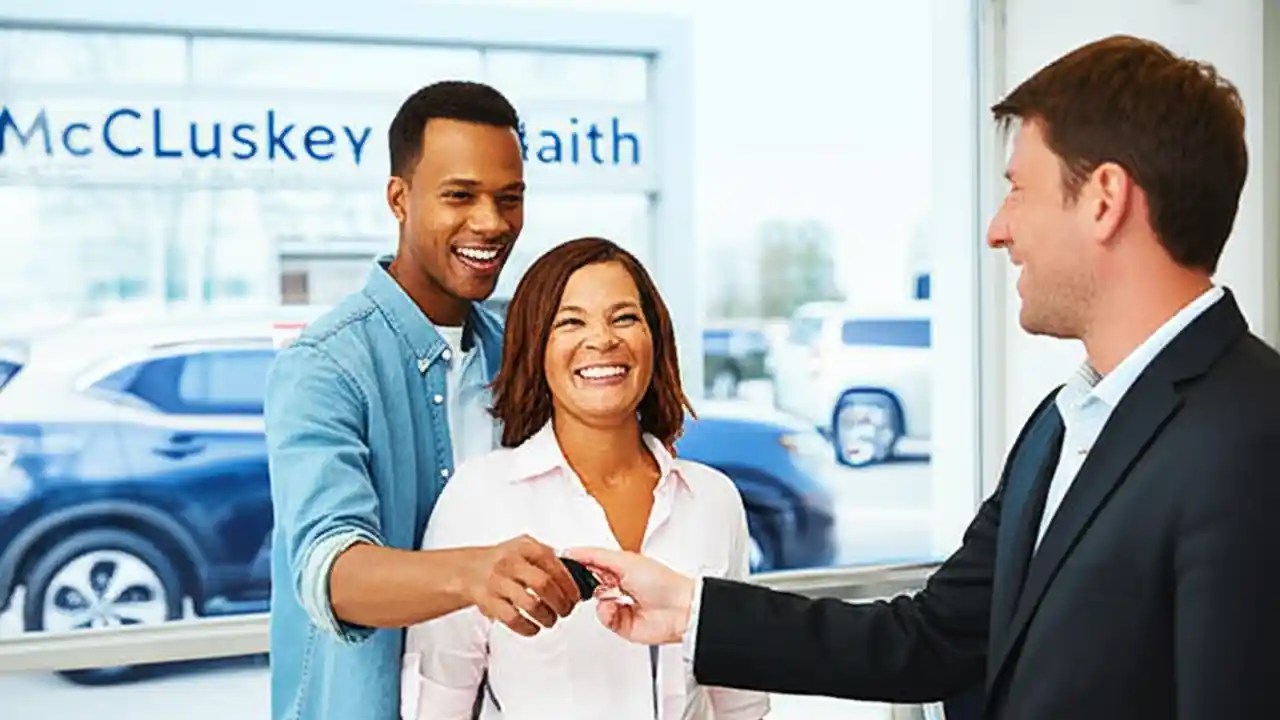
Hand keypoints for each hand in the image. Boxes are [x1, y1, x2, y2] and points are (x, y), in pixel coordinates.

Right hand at [465, 535, 579, 635]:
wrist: (468, 570)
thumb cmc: (503, 561)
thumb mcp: (525, 549)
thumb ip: (550, 558)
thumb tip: (578, 575)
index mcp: (524, 547)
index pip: (553, 563)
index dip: (568, 583)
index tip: (575, 596)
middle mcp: (510, 562)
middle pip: (544, 584)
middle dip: (561, 602)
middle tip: (566, 610)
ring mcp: (498, 582)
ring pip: (530, 604)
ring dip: (546, 617)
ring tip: (551, 620)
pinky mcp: (488, 601)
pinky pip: (512, 619)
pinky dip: (527, 628)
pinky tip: (533, 628)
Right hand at [562, 546, 694, 644]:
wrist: (678, 611)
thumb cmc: (662, 582)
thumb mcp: (625, 561)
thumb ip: (596, 556)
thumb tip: (574, 551)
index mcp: (620, 567)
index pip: (592, 563)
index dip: (579, 563)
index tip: (565, 563)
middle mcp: (619, 586)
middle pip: (590, 584)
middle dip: (587, 584)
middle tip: (588, 581)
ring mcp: (620, 605)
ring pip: (594, 603)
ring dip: (601, 598)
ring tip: (615, 595)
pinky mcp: (620, 624)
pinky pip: (603, 618)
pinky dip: (608, 613)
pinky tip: (618, 608)